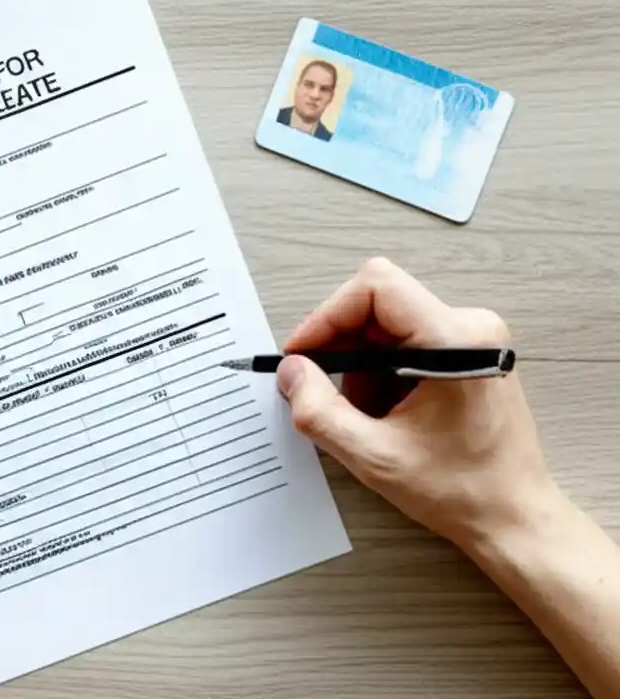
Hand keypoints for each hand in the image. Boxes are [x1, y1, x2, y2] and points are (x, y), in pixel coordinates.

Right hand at [276, 258, 560, 547]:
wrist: (513, 516)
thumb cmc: (460, 490)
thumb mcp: (373, 456)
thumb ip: (319, 411)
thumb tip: (290, 372)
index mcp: (456, 341)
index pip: (376, 287)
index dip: (327, 316)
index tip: (302, 354)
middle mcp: (470, 327)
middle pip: (377, 306)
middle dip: (340, 349)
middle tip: (319, 392)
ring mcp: (472, 338)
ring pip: (386, 326)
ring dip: (359, 368)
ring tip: (364, 417)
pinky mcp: (468, 353)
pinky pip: (405, 343)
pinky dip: (380, 374)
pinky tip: (385, 415)